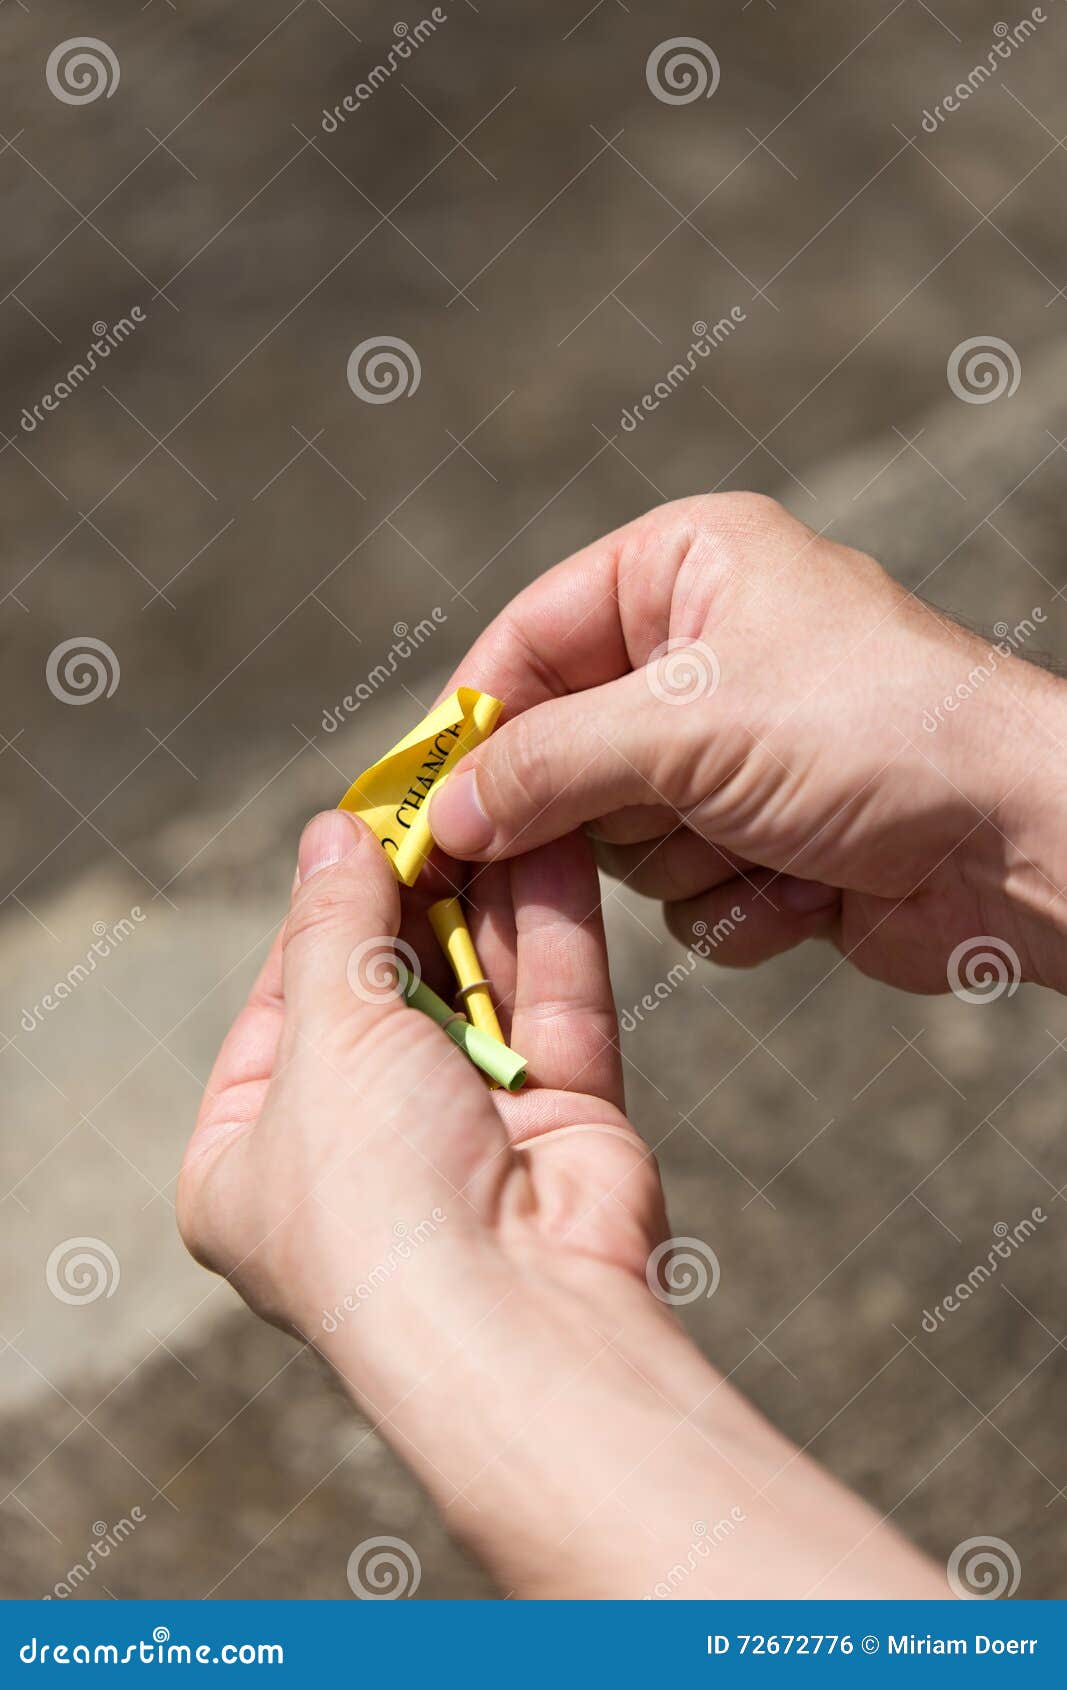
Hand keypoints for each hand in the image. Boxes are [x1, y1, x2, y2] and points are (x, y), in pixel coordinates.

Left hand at [178, 809, 941, 1598]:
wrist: (519, 1318)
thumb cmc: (379, 1202)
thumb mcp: (325, 1040)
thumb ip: (336, 926)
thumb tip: (332, 833)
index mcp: (254, 1154)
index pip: (284, 995)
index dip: (322, 901)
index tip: (361, 815)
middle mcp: (358, 1146)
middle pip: (387, 983)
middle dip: (415, 887)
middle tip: (441, 789)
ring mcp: (464, 1134)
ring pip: (478, 982)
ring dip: (488, 890)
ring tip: (503, 788)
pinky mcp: (559, 1120)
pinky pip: (551, 1004)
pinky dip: (552, 925)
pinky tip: (555, 839)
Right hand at [430, 493, 1066, 995]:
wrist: (1021, 841)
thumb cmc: (878, 733)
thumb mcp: (689, 725)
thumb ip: (546, 765)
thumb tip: (443, 813)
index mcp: (685, 570)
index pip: (527, 639)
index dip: (474, 721)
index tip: (424, 800)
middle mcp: (702, 654)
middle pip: (561, 751)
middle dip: (603, 808)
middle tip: (630, 827)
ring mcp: (732, 755)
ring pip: (618, 840)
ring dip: (688, 859)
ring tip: (767, 836)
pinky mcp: (760, 842)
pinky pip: (680, 895)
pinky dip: (736, 903)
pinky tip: (810, 880)